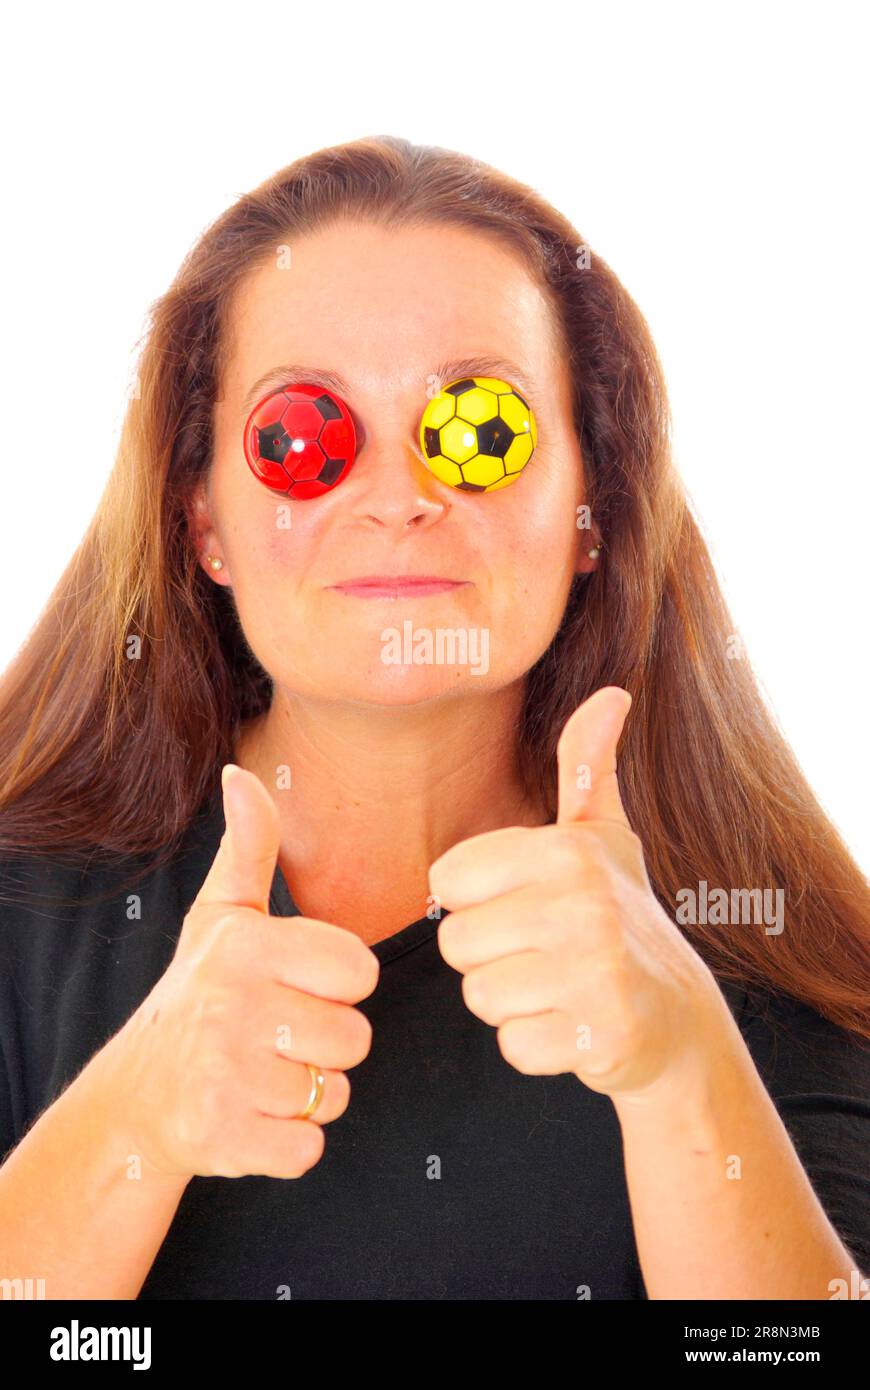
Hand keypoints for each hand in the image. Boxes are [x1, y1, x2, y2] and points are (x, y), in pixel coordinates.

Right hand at [112, 765, 378, 1178]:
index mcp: (245, 945)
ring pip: (336, 1094)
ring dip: (310, 1092)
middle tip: (275, 1036)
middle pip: (356, 1038)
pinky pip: (310, 1147)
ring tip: (263, 1073)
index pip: (361, 972)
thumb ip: (249, 846)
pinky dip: (291, 1142)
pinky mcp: (226, 1140)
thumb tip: (242, 775)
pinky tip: (254, 1115)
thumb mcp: (221, 916)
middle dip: (326, 1044)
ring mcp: (226, 1077)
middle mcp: (231, 1006)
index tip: (296, 986)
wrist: (138, 1096)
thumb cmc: (199, 994)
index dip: (338, 986)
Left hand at [430, 687, 720, 1098]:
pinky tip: (573, 1026)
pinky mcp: (601, 1037)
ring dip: (512, 1003)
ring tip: (559, 988)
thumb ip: (587, 764)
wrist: (677, 1016)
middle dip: (491, 959)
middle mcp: (582, 904)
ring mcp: (596, 973)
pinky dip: (537, 1046)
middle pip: (456, 944)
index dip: (477, 903)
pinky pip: (513, 1046)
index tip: (524, 906)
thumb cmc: (622, 917)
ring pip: (480, 997)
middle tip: (545, 955)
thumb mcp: (603, 836)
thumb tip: (612, 693)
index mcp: (565, 850)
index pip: (445, 882)